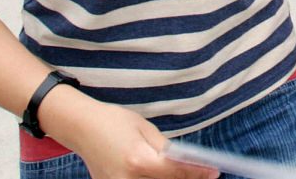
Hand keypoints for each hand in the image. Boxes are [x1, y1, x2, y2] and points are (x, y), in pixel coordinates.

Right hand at [46, 95, 217, 178]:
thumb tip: (186, 161)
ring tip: (186, 173)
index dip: (197, 172)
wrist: (81, 127)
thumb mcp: (145, 128)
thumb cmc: (114, 122)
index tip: (214, 172)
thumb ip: (165, 149)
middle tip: (204, 174)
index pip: (174, 172)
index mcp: (137, 160)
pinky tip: (162, 175)